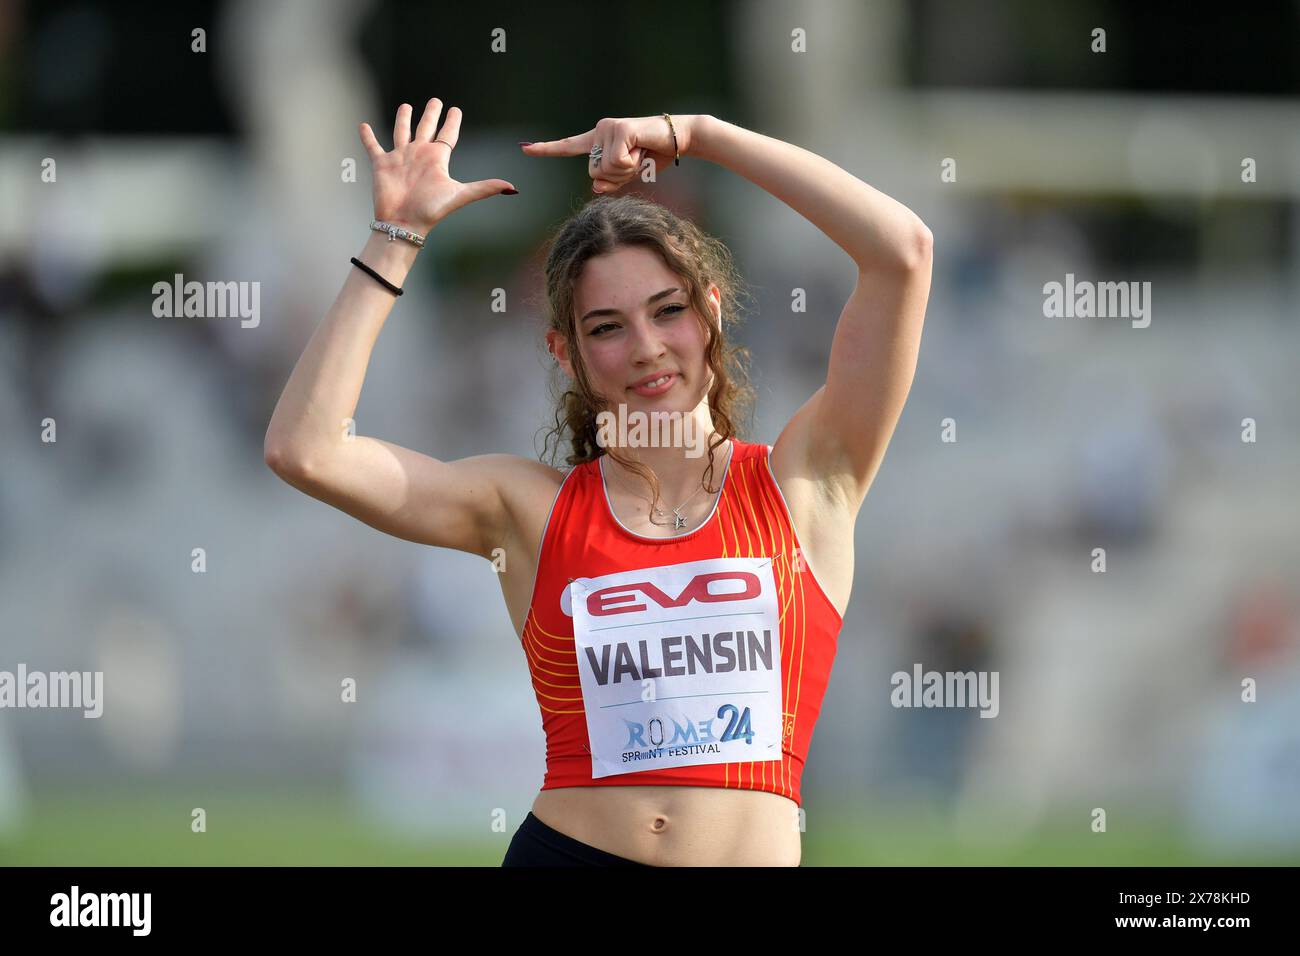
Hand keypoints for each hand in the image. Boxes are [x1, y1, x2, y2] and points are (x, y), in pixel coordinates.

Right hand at [359, 98, 516, 232]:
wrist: (404, 223)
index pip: (447, 135)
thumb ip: (484, 188)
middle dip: (431, 113)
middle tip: (436, 100)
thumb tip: (512, 186)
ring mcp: (400, 158)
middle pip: (426, 127)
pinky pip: (373, 146)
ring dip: (403, 119)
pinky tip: (363, 125)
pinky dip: (367, 137)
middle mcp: (419, 155)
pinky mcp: (381, 164)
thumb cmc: (430, 210)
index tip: (456, 109)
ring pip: (401, 131)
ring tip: (406, 105)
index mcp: (437, 159)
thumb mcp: (460, 195)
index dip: (452, 122)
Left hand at [519, 115, 690, 193]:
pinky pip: (617, 162)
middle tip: (636, 160)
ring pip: (605, 170)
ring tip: (640, 153)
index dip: (547, 149)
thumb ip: (610, 181)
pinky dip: (633, 163)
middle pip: (594, 173)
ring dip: (627, 169)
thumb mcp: (629, 174)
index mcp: (598, 141)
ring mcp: (608, 128)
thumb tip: (596, 186)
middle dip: (616, 176)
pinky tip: (642, 149)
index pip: (568, 146)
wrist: (681, 138)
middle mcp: (599, 130)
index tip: (524, 148)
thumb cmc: (655, 155)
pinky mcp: (620, 129)